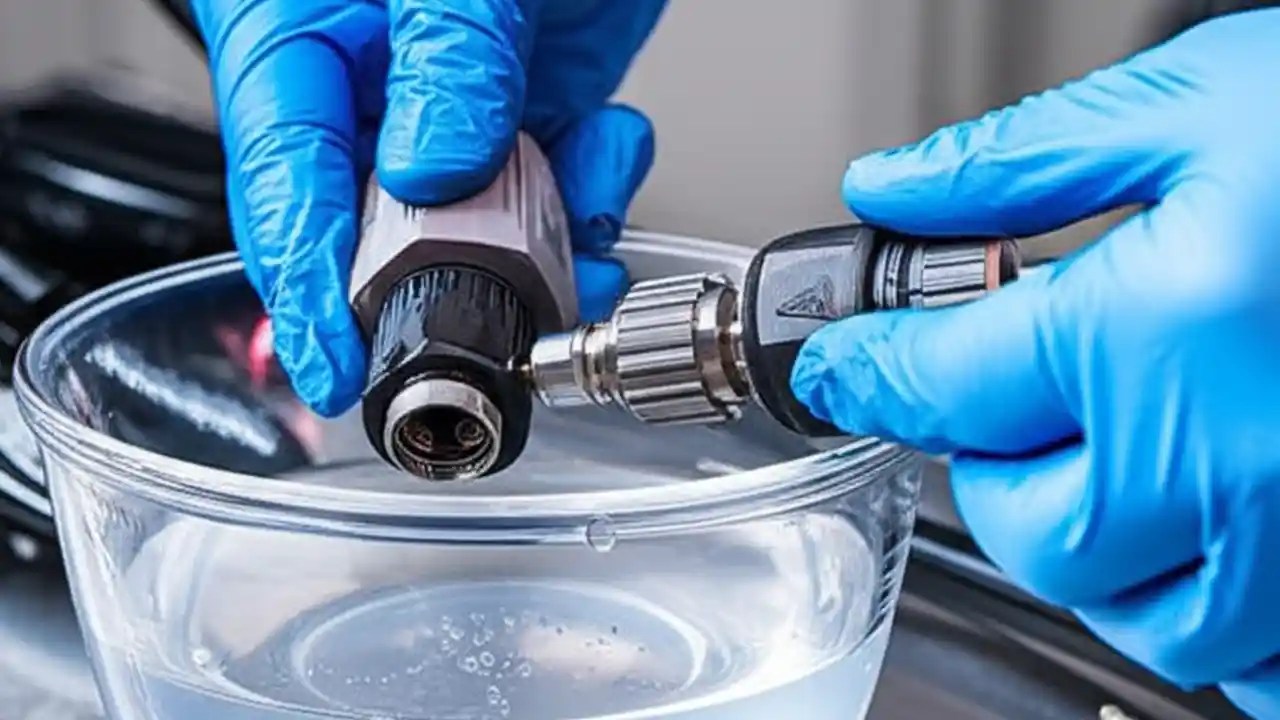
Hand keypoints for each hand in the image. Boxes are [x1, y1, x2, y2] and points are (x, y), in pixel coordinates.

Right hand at [191, 0, 665, 415]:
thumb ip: (443, 61)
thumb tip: (434, 169)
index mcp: (300, 49)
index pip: (284, 190)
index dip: (309, 291)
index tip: (338, 370)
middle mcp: (373, 92)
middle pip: (385, 227)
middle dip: (458, 276)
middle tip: (509, 310)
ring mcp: (457, 105)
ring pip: (485, 221)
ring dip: (544, 243)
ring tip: (581, 228)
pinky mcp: (529, 106)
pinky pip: (557, 181)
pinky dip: (596, 187)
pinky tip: (606, 149)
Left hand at [790, 11, 1279, 717]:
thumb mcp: (1202, 101)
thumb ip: (1021, 164)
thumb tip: (895, 190)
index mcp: (1157, 335)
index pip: (937, 385)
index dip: (866, 372)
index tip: (841, 368)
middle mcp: (1229, 468)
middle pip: (1024, 522)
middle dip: (992, 459)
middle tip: (1014, 395)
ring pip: (1130, 611)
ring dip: (1094, 539)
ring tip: (1124, 451)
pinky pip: (1255, 665)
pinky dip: (1211, 607)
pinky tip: (1220, 522)